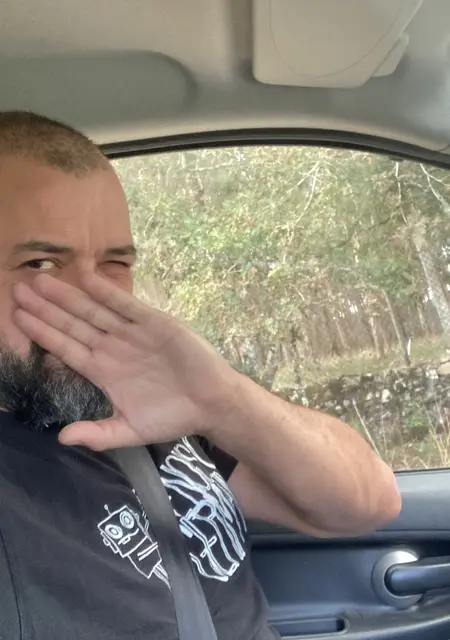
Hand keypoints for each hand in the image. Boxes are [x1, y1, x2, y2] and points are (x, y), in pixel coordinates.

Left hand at [12, 274, 239, 449]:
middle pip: (72, 325)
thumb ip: (98, 434)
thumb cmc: (172, 417)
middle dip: (45, 308)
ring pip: (93, 311)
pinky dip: (107, 291)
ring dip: (68, 296)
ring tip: (41, 280)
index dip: (41, 333)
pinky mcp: (154, 322)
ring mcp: (131, 333)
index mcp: (103, 372)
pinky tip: (85, 278)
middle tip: (17, 289)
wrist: (211, 402)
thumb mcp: (132, 431)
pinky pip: (126, 305)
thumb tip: (61, 438)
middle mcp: (112, 348)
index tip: (17, 318)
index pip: (65, 348)